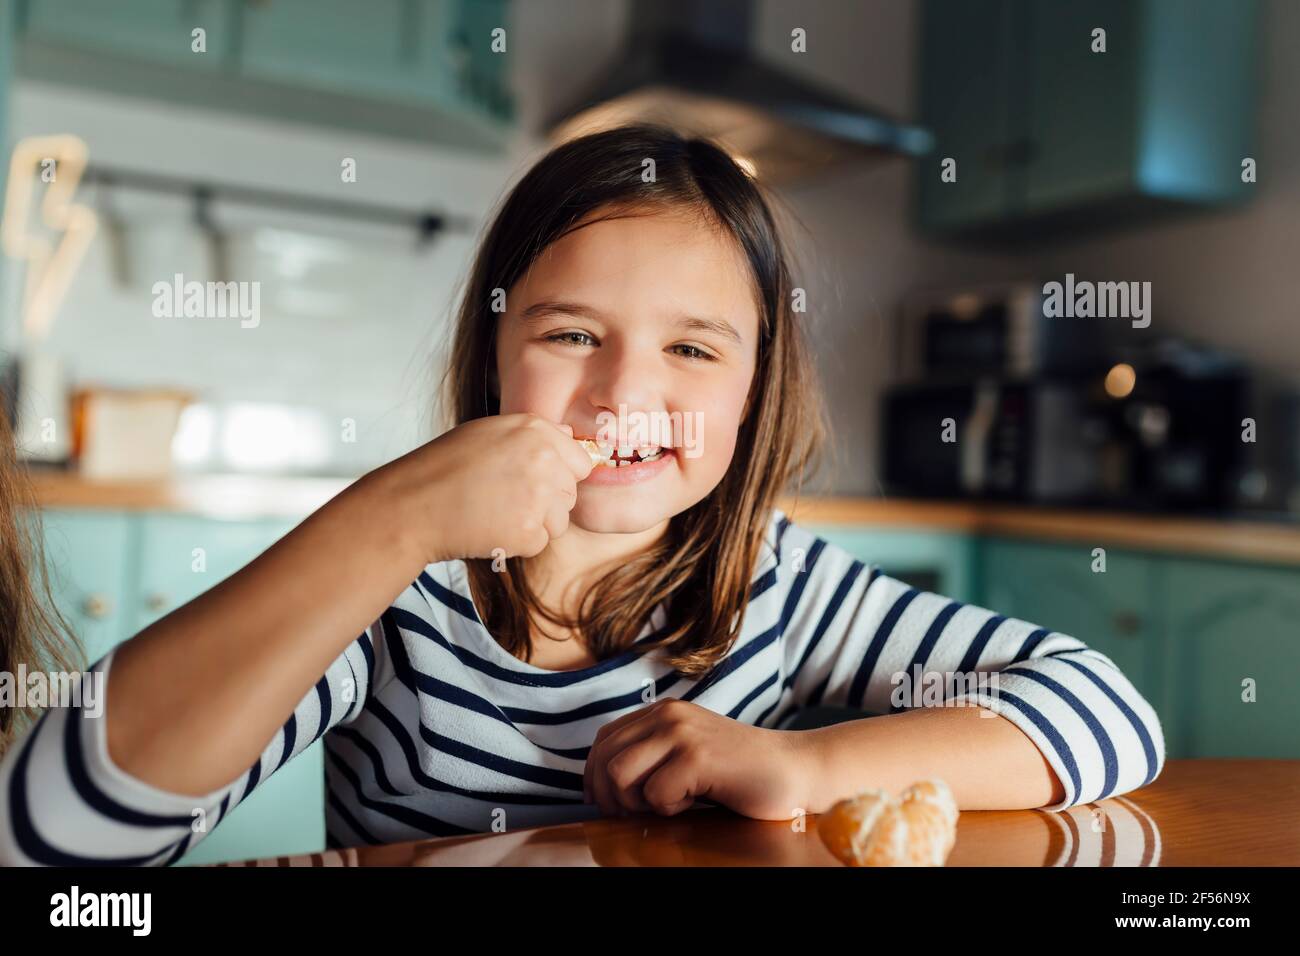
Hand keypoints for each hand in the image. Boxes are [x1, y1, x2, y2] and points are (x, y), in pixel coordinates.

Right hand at [375, 413, 592, 564]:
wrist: (411, 506)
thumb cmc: (442, 468)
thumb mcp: (487, 432)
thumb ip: (533, 434)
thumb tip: (569, 437)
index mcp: (534, 430)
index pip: (580, 461)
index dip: (559, 475)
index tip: (533, 482)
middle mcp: (543, 459)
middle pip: (570, 493)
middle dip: (546, 502)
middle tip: (504, 500)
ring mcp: (538, 496)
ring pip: (560, 521)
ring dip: (535, 524)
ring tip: (495, 514)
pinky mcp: (529, 531)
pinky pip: (540, 543)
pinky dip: (518, 543)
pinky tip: (490, 529)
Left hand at [583, 698, 816, 821]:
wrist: (796, 770)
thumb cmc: (741, 773)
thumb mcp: (688, 753)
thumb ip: (652, 757)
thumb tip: (600, 788)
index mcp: (663, 712)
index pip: (603, 741)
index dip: (595, 777)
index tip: (609, 805)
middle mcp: (668, 715)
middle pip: (604, 759)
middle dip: (611, 797)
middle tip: (639, 814)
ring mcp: (682, 733)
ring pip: (619, 775)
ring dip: (638, 802)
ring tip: (670, 804)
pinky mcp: (697, 757)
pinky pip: (654, 794)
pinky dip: (669, 809)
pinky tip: (697, 801)